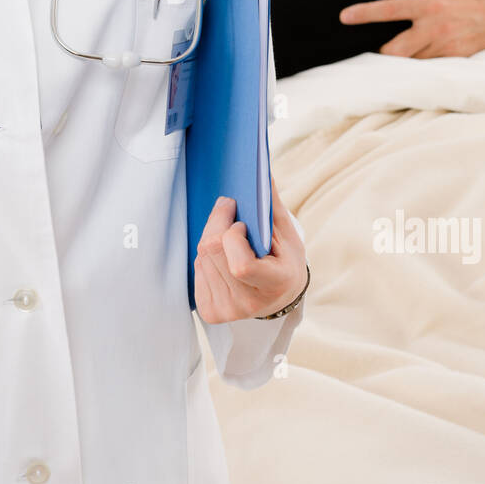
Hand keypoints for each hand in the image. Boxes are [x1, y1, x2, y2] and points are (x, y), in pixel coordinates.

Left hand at [193, 176, 307, 322]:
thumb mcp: (287, 234)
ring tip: (230, 239)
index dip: (233, 237)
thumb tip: (262, 172)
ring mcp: (227, 310)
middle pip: (212, 252)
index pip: (240, 265)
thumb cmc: (285, 261)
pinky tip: (222, 257)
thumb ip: (272, 205)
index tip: (241, 223)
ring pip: (201, 257)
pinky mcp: (210, 311)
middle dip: (217, 224)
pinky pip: (197, 269)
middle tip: (230, 211)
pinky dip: (206, 256)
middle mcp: (248, 304)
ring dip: (211, 240)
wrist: (280, 297)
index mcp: (273, 285)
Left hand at [338, 0, 484, 57]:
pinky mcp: (455, 59)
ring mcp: (446, 47)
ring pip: (411, 60)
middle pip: (395, 50)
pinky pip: (428, 64)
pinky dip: (421, 59)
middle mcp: (435, 28)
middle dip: (382, 51)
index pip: (388, 10)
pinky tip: (422, 50)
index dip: (364, 14)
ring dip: (403, 55)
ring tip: (402, 46)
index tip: (345, 16)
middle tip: (378, 44)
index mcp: (430, 4)